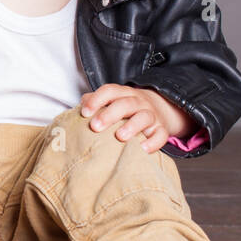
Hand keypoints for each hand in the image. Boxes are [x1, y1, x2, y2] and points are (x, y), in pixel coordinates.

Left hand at [78, 84, 196, 153]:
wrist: (159, 108)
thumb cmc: (126, 109)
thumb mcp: (112, 102)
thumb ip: (94, 103)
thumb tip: (79, 110)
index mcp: (123, 94)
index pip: (110, 91)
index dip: (96, 100)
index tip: (84, 113)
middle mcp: (138, 102)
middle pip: (126, 103)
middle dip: (109, 114)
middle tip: (95, 127)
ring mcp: (151, 115)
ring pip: (144, 117)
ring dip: (132, 126)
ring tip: (119, 137)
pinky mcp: (161, 129)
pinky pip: (160, 135)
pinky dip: (153, 142)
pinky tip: (142, 149)